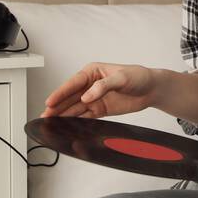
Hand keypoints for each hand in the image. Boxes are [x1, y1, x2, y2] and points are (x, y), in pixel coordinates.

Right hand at [41, 62, 159, 118]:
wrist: (152, 89)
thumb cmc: (139, 77)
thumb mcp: (122, 78)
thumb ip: (103, 86)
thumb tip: (87, 96)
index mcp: (92, 72)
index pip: (73, 83)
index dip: (60, 93)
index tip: (50, 101)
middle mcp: (90, 85)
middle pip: (70, 97)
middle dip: (57, 106)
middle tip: (45, 115)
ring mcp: (94, 98)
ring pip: (75, 107)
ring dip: (63, 114)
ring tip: (51, 122)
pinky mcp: (100, 109)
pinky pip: (85, 116)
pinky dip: (76, 121)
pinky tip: (67, 125)